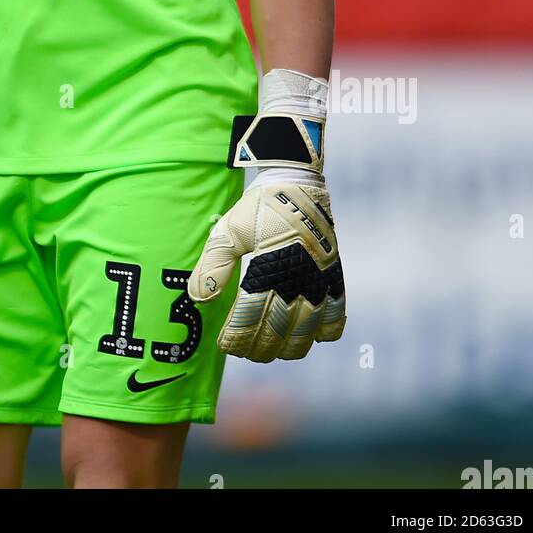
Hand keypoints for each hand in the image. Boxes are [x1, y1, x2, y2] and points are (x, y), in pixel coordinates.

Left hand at [187, 171, 344, 361]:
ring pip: (307, 330)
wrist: (297, 181)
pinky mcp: (333, 274)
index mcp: (267, 267)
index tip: (225, 345)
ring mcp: (318, 279)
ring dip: (289, 347)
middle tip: (246, 352)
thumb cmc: (259, 206)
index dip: (237, 337)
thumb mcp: (228, 230)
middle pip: (277, 330)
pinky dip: (326, 331)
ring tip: (274, 352)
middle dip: (260, 347)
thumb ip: (213, 265)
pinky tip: (313, 337)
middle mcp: (295, 278)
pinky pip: (336, 313)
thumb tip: (196, 298)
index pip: (250, 317)